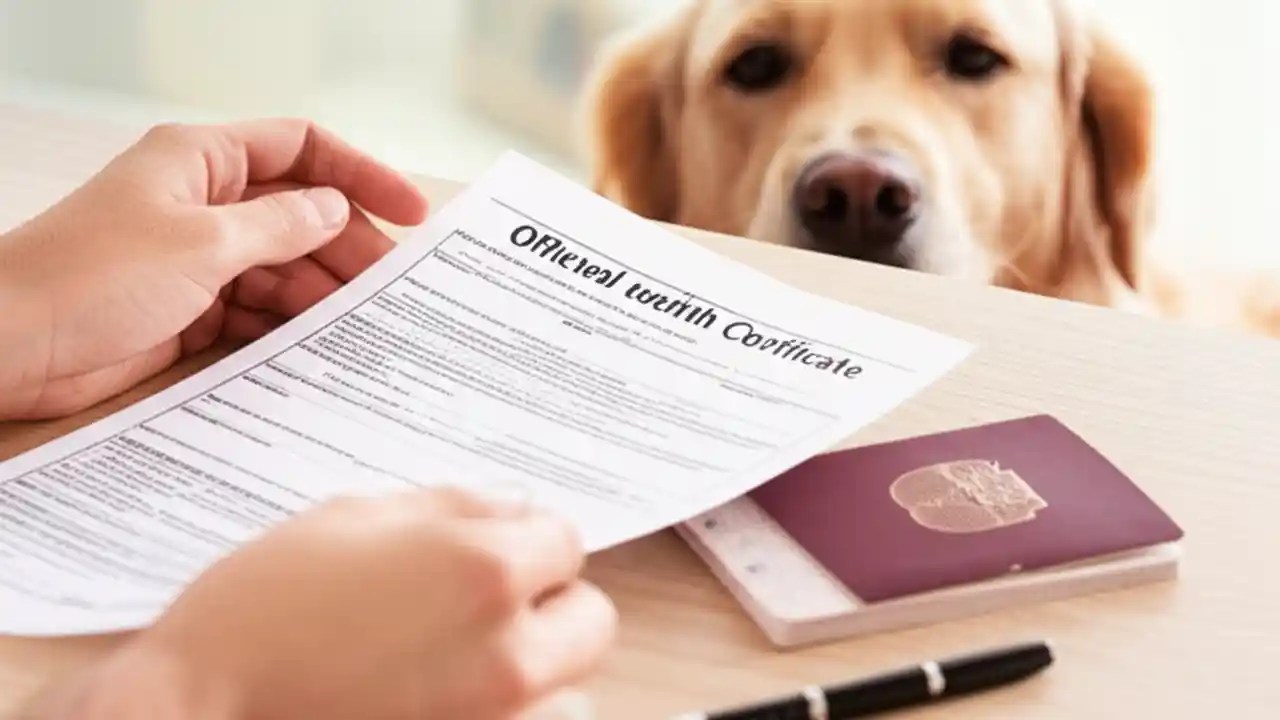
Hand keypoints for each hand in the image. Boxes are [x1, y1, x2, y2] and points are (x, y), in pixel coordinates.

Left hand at [0, 119, 427, 419]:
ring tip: (367, 323)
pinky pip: (258, 312)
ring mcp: (198, 258)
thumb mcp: (203, 244)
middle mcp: (205, 203)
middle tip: (394, 287)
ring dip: (322, 293)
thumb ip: (280, 227)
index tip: (412, 212)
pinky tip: (322, 346)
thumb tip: (335, 210)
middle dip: (349, 247)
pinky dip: (289, 327)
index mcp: (203, 161)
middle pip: (300, 214)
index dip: (361, 174)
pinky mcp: (190, 309)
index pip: (301, 148)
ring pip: (284, 267)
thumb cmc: (91, 276)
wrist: (12, 346)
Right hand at [39, 488, 615, 719]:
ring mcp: (499, 719)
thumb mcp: (352, 518)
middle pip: (590, 617)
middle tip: (490, 606)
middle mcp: (509, 650)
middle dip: (550, 603)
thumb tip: (513, 506)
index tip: (498, 550)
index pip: (567, 540)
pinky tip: (461, 701)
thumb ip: (451, 507)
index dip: (528, 540)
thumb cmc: (260, 610)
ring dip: (541, 670)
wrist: (198, 711)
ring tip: (471, 663)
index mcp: (483, 569)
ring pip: (574, 688)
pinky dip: (518, 716)